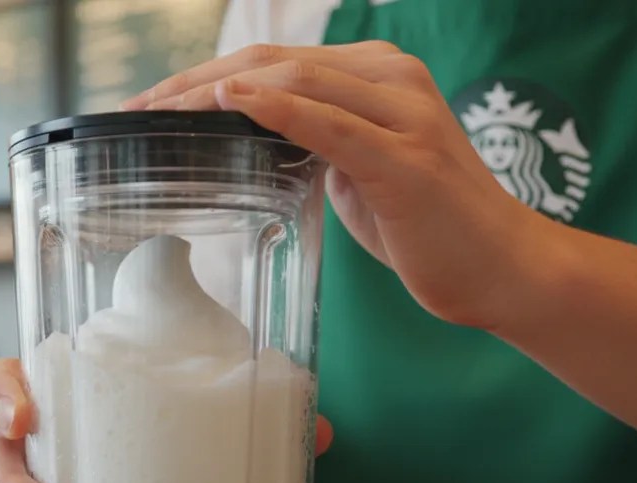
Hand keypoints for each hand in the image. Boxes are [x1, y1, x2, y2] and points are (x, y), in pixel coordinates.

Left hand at [125, 42, 545, 329]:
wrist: (502, 268)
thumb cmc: (426, 225)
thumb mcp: (358, 171)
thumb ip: (314, 144)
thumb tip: (253, 143)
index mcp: (377, 75)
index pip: (272, 61)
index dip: (201, 77)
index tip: (147, 104)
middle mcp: (392, 77)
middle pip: (271, 61)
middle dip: (192, 83)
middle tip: (134, 110)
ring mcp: (403, 114)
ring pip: (295, 80)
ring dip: (215, 95)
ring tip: (160, 116)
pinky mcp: (406, 159)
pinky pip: (330, 124)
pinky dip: (277, 110)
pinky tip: (230, 106)